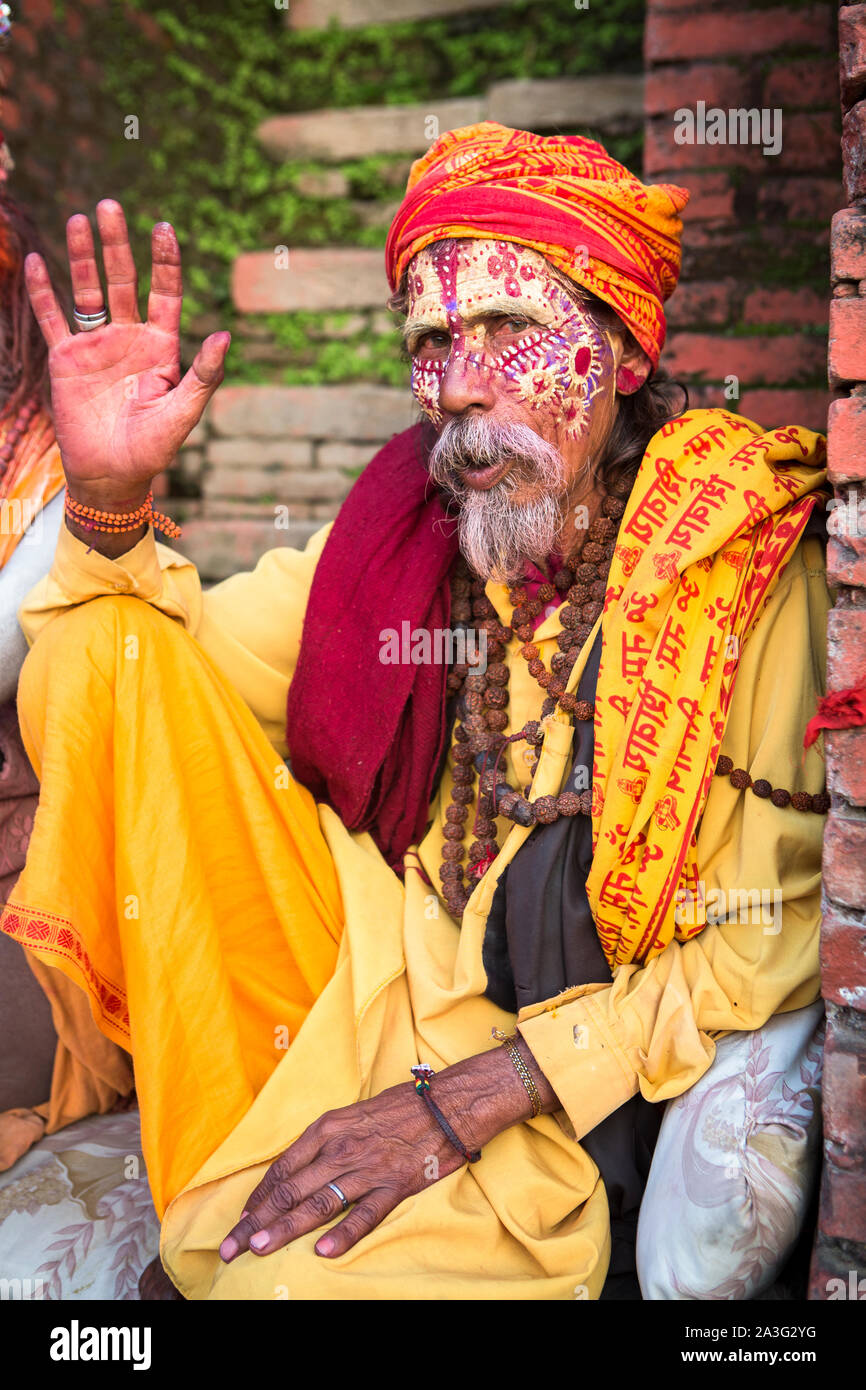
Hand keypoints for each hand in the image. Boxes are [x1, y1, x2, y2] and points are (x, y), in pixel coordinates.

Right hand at [24, 199, 229, 506]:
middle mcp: (129, 338)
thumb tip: (227, 336)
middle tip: (110, 205)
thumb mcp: (183, 412)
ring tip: (79, 219)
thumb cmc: (153, 449)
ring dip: (83, 256)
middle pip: (123, 281)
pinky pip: (53, 319)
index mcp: (161, 347)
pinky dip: (43, 292)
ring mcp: (96, 346)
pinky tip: (39, 262)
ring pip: (88, 291)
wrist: (112, 475)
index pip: (165, 294)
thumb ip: (204, 375)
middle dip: (117, 244)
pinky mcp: (65, 360)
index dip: (164, 262)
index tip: (163, 228)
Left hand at [219, 1040, 557, 1261]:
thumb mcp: (353, 1115)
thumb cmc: (400, 1108)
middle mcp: (340, 1148)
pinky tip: (323, 1252)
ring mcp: (367, 1168)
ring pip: (317, 1204)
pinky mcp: (394, 1185)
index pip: (282, 1168)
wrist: (449, 1103)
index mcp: (327, 1128)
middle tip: (231, 1247)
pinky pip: (364, 1214)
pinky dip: (343, 1235)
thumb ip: (325, 1142)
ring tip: (258, 1248)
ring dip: (285, 1228)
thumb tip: (297, 1171)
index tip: (241, 1219)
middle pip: (290, 1190)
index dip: (258, 1197)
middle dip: (256, 1221)